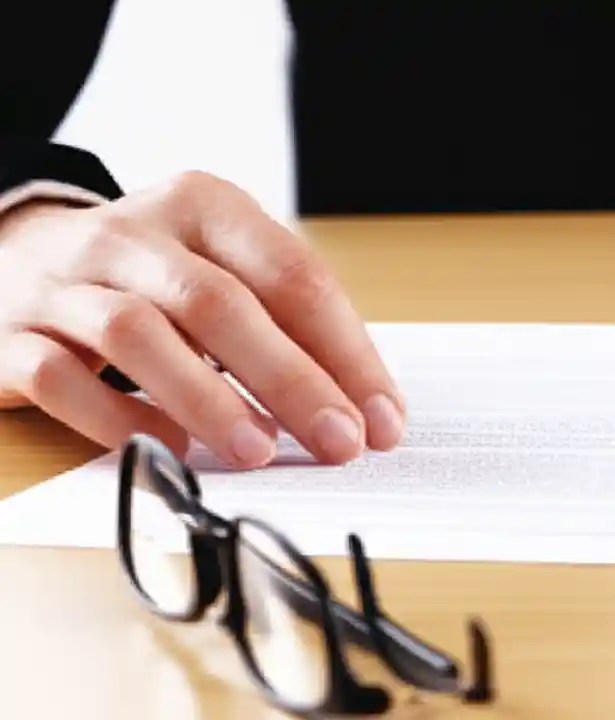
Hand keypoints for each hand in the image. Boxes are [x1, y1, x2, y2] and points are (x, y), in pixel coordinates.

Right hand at [0, 171, 404, 466]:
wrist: (10, 253)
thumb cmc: (148, 276)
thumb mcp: (218, 268)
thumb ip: (284, 323)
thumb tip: (362, 408)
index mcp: (205, 208)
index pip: (293, 276)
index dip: (347, 353)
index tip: (382, 420)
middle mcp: (135, 235)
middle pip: (223, 304)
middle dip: (291, 380)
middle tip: (338, 442)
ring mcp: (67, 282)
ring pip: (140, 334)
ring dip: (208, 398)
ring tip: (260, 451)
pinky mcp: (12, 334)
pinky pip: (60, 377)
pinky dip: (117, 418)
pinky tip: (166, 448)